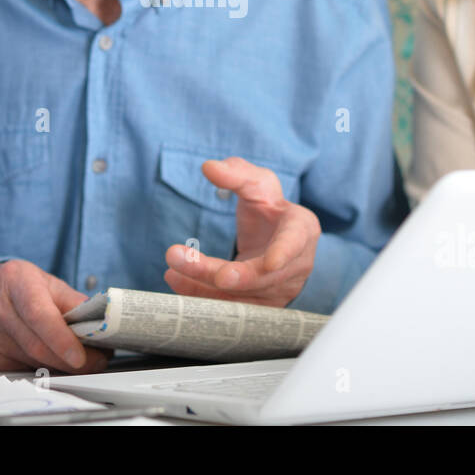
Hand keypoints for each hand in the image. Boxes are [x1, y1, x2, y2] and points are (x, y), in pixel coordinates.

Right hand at [0, 259, 110, 373]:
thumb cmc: (22, 285)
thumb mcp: (49, 283)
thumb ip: (74, 303)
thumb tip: (100, 325)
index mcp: (17, 283)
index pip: (39, 315)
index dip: (60, 338)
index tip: (80, 357)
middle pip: (37, 346)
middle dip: (71, 360)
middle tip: (98, 360)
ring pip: (32, 362)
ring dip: (61, 366)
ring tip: (83, 359)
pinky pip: (23, 370)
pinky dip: (45, 369)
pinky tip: (55, 361)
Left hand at [163, 156, 319, 307]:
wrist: (275, 238)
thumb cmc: (270, 208)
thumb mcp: (257, 183)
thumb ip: (236, 173)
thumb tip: (209, 168)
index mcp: (301, 230)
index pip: (294, 242)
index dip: (283, 253)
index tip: (270, 262)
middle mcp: (295, 265)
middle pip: (259, 275)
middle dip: (221, 272)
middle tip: (187, 262)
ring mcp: (280, 290)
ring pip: (242, 296)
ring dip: (203, 286)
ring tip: (173, 269)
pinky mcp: (261, 306)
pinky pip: (231, 307)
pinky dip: (203, 296)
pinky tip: (178, 282)